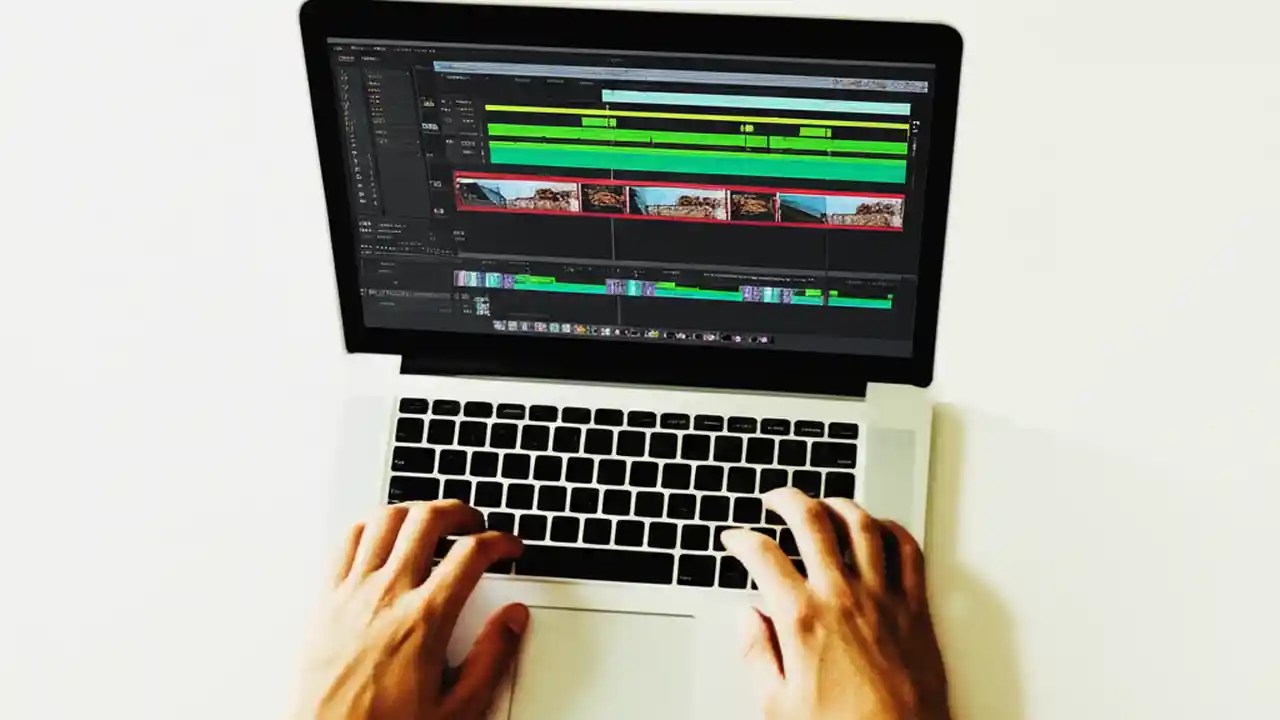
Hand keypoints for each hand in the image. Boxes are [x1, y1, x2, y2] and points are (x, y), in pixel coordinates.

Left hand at [294, 501, 526, 719]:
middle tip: (475, 523)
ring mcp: (353, 592)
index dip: (500, 541)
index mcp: (425, 620)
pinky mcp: (327, 598)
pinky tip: (385, 532)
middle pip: (428, 520)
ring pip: (387, 519)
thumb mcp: (457, 709)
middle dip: (461, 511)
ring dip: (417, 510)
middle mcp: (388, 596)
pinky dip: (372, 523)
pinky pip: (348, 539)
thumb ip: (492, 658)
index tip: (508, 547)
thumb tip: (513, 619)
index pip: (472, 554)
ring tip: (434, 520)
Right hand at [722, 489, 949, 719]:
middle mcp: (842, 597)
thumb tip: (748, 620)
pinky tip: (880, 527)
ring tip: (824, 502)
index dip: (741, 539)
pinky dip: (892, 529)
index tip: (735, 539)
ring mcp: (883, 598)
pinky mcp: (917, 608)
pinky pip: (908, 551)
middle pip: (811, 521)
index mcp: (801, 618)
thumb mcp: (777, 705)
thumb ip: (756, 654)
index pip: (762, 555)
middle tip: (775, 499)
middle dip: (786, 499)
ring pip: (861, 525)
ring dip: (838, 504)